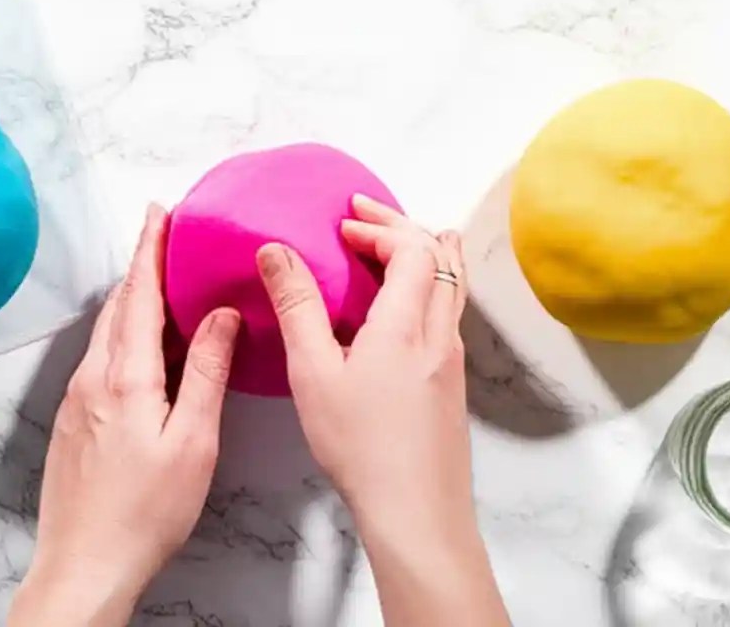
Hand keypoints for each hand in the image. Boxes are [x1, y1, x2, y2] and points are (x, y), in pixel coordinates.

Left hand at [10, 205, 240, 626]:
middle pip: (119, 308)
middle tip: (167, 239)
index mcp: (124, 378)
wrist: (85, 564)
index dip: (150, 250)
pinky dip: (126, 339)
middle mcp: (93, 379)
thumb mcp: (192, 441)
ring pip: (109, 335)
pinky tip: (147, 351)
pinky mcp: (75, 422)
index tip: (159, 213)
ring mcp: (78, 401)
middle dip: (143, 269)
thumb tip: (220, 317)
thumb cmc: (144, 513)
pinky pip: (102, 362)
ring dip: (134, 304)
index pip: (138, 295)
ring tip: (164, 287)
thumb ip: (205, 373)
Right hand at [257, 194, 509, 625]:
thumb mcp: (313, 373)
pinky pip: (449, 312)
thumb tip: (276, 251)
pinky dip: (429, 285)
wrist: (416, 511)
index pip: (412, 247)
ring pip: (453, 284)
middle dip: (402, 227)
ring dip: (424, 252)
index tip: (344, 224)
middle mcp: (440, 333)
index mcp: (407, 324)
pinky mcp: (452, 382)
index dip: (381, 225)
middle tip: (364, 218)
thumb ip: (296, 307)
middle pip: (441, 256)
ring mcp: (453, 359)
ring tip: (395, 242)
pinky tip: (402, 308)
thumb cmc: (361, 446)